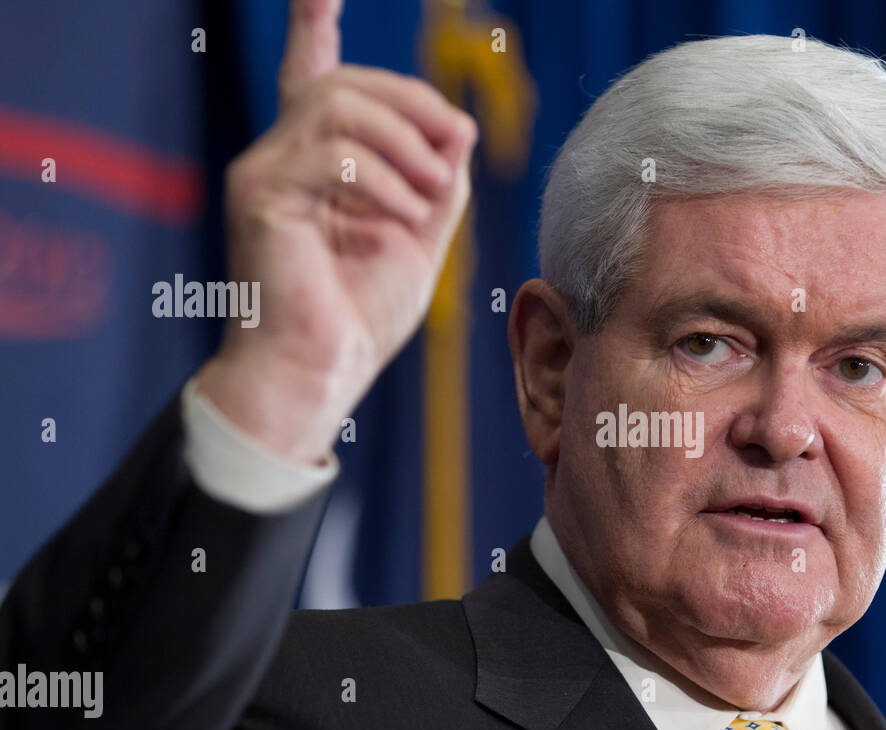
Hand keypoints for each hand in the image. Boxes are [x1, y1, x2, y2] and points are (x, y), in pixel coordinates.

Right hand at [195, 0, 475, 462]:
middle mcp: (282, 155)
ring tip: (431, 194)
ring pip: (338, 103)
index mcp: (319, 163)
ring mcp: (263, 169)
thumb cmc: (361, 314)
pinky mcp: (258, 192)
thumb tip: (458, 124)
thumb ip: (437, 178)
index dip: (313, 24)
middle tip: (452, 151)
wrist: (320, 371)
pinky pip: (330, 151)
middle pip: (346, 82)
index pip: (312, 74)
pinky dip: (384, 179)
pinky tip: (406, 217)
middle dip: (412, 103)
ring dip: (404, 141)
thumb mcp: (419, 235)